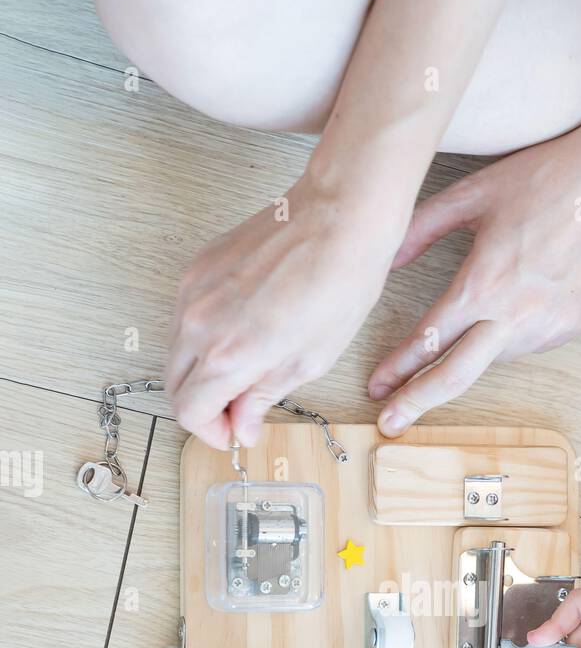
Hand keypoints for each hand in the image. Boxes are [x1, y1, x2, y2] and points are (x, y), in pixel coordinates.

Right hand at [165, 177, 399, 447]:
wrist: (339, 216)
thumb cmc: (338, 285)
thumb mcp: (309, 360)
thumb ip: (263, 396)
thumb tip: (240, 426)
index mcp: (227, 355)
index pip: (188, 412)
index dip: (211, 431)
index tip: (234, 431)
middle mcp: (197, 324)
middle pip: (174, 385)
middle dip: (202, 405)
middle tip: (239, 407)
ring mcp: (191, 291)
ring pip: (175, 351)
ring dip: (200, 370)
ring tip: (245, 368)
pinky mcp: (196, 266)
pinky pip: (184, 316)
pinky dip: (202, 336)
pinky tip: (242, 331)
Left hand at [368, 92, 580, 434]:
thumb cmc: (546, 176)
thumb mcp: (472, 193)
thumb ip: (421, 229)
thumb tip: (384, 261)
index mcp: (484, 283)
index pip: (429, 341)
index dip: (398, 368)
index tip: (376, 388)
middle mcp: (515, 315)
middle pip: (456, 376)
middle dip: (417, 402)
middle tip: (391, 424)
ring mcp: (549, 326)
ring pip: (494, 358)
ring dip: (469, 355)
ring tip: (463, 334)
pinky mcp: (573, 326)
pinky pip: (527, 344)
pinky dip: (507, 337)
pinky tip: (511, 309)